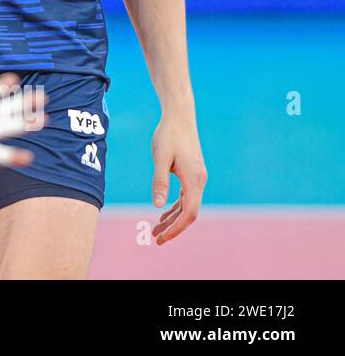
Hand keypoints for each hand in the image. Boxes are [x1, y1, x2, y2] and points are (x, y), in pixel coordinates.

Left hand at [150, 112, 205, 244]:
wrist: (179, 117)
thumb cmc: (168, 135)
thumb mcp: (160, 158)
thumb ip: (160, 181)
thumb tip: (158, 206)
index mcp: (194, 180)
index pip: (189, 213)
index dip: (176, 228)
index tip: (161, 237)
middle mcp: (200, 181)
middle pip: (189, 212)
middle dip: (173, 227)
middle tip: (155, 238)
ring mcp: (197, 177)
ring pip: (187, 205)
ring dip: (173, 218)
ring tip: (156, 228)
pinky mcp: (193, 173)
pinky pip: (186, 196)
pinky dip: (176, 206)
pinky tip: (164, 211)